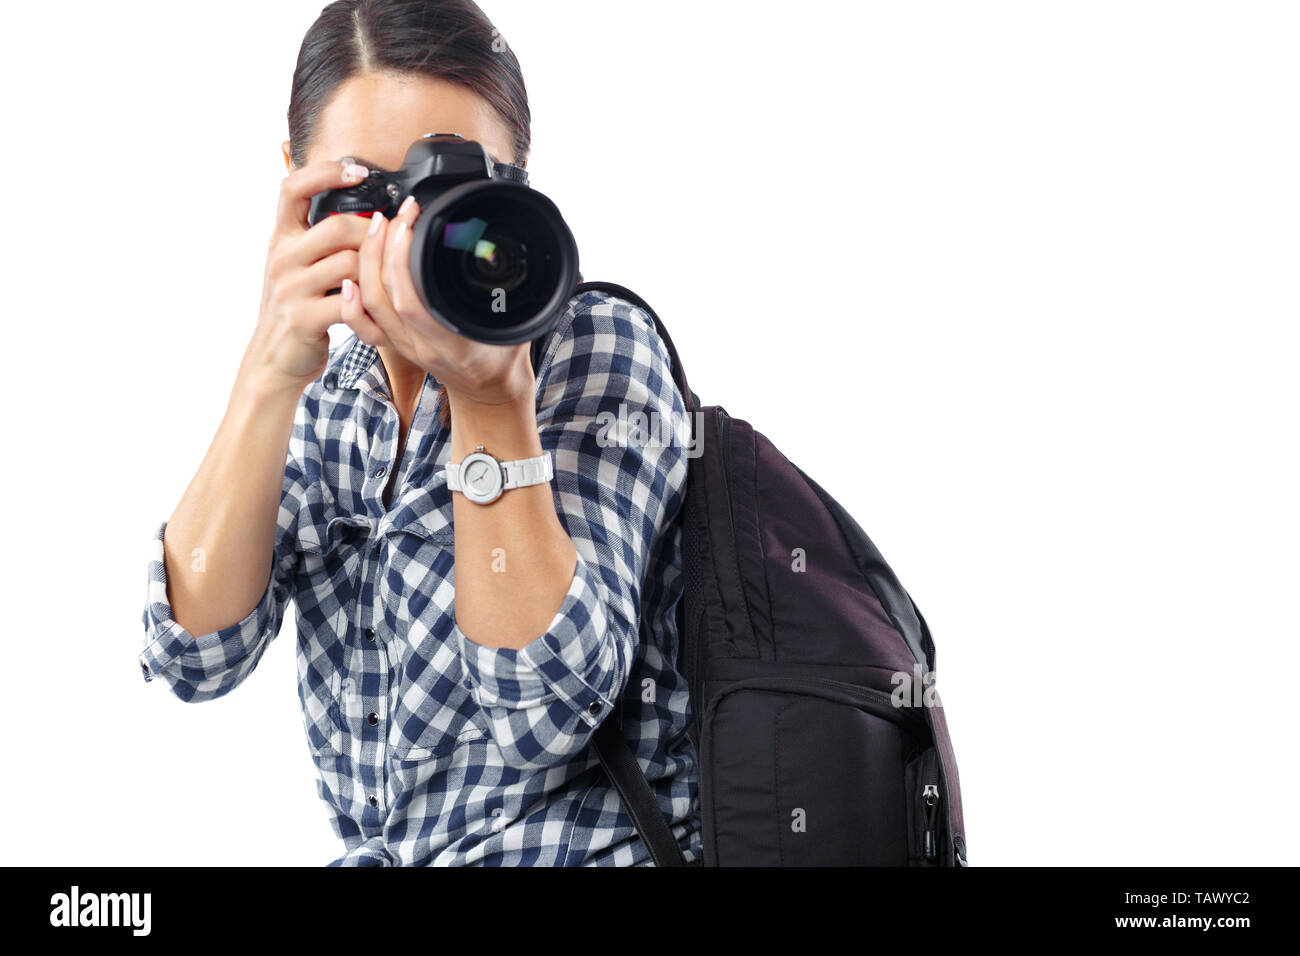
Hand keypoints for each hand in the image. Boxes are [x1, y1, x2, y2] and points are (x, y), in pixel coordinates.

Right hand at [238, 158, 386, 397]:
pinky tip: (375, 309)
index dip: (325, 172)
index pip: (292, 189)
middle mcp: (281, 258)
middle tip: (391, 244)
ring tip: (384, 279)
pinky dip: (368, 305)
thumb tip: (362, 208)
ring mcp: (290, 288)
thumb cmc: (297, 307)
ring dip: (376, 271)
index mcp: (281, 238)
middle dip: (374, 233)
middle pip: (338, 226)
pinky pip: (349, 302)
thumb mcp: (298, 265)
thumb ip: (318, 238)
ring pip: (350, 263)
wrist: (275, 357)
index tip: (358, 171)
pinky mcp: (303, 318)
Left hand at [340, 195, 533, 407]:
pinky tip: (349, 276)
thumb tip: (501, 252)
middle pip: (383, 296)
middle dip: (382, 247)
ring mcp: (405, 346)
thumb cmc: (504, 359)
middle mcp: (422, 346)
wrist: (490, 393)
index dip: (402, 259)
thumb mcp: (517, 324)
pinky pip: (364, 326)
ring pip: (370, 305)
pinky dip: (350, 302)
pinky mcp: (396, 344)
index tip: (410, 222)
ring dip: (367, 262)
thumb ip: (507, 294)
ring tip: (377, 228)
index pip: (413, 300)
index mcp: (453, 343)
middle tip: (394, 215)